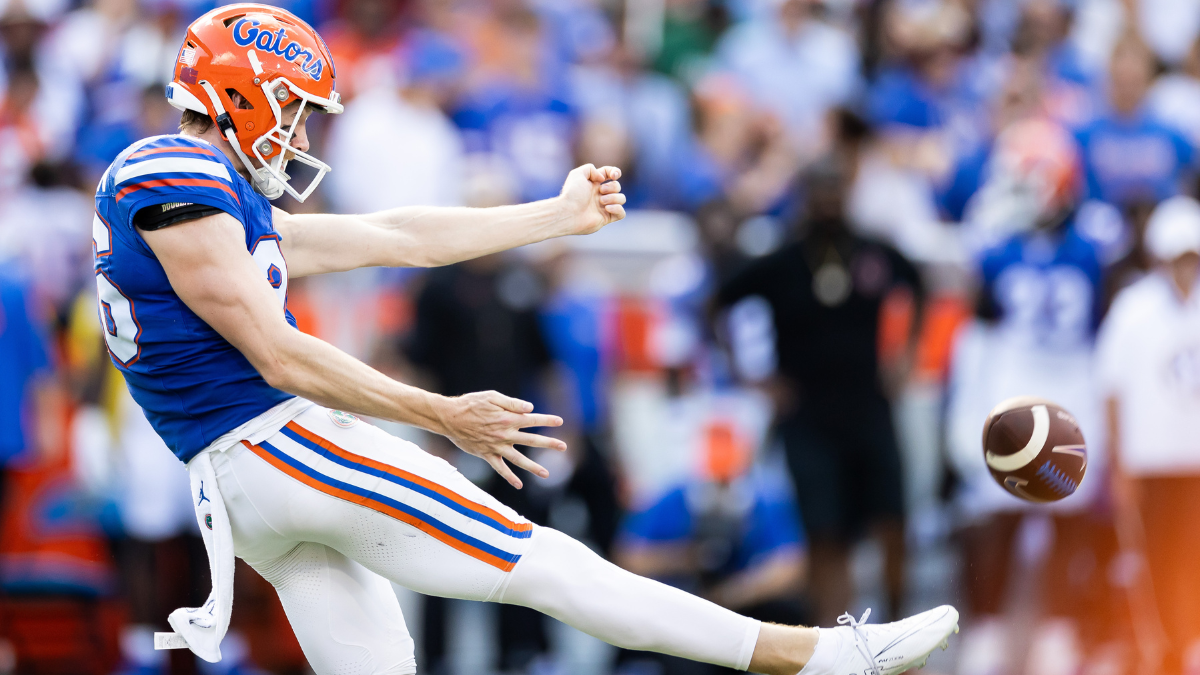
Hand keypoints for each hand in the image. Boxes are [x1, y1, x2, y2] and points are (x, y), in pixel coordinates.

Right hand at [434, 391, 565, 488]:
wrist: (449, 418)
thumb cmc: (470, 404)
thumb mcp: (491, 397)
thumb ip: (512, 403)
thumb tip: (530, 408)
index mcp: (507, 418)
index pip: (532, 419)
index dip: (547, 420)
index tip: (560, 421)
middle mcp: (504, 434)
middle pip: (531, 440)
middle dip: (549, 443)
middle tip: (563, 446)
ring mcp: (496, 447)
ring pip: (518, 459)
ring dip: (533, 466)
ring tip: (546, 474)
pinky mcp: (487, 455)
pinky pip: (500, 468)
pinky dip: (509, 477)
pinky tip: (519, 484)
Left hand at [558, 164, 625, 234]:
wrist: (568, 213)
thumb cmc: (572, 194)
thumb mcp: (578, 173)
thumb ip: (591, 169)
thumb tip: (602, 178)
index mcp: (593, 184)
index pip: (610, 174)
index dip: (615, 172)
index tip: (613, 176)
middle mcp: (599, 195)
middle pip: (617, 186)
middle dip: (611, 187)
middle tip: (600, 191)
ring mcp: (603, 207)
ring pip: (621, 198)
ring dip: (613, 198)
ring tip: (601, 201)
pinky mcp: (606, 218)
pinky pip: (621, 213)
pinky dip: (617, 209)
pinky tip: (607, 208)